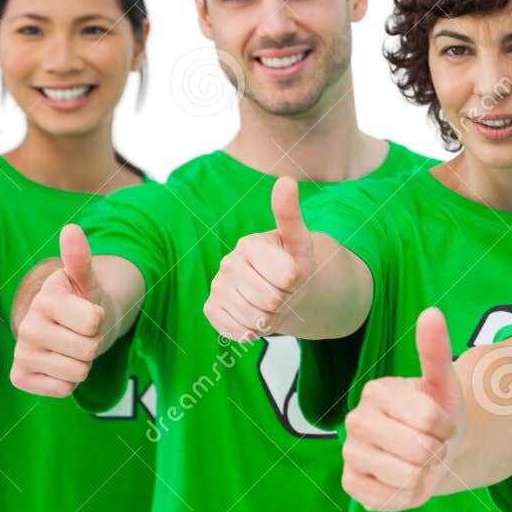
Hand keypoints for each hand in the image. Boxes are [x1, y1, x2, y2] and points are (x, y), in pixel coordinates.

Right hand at [10, 224, 106, 397]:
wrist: (70, 328)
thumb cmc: (84, 302)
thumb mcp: (87, 280)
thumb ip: (80, 259)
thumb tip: (71, 229)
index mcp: (45, 300)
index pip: (95, 321)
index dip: (100, 319)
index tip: (89, 313)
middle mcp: (27, 326)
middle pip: (89, 349)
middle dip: (94, 342)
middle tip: (83, 332)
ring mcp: (21, 353)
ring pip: (78, 372)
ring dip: (83, 363)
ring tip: (72, 346)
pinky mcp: (19, 377)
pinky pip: (64, 390)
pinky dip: (69, 381)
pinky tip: (60, 363)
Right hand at [204, 176, 315, 339]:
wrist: (282, 289)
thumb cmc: (293, 263)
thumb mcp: (300, 242)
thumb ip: (290, 215)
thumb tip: (286, 180)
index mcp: (250, 244)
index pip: (287, 277)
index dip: (296, 282)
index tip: (291, 275)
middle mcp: (228, 263)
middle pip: (270, 300)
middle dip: (284, 301)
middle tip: (282, 292)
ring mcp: (217, 286)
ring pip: (253, 318)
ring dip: (270, 318)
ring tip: (270, 304)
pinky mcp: (211, 308)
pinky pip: (236, 330)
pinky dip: (251, 330)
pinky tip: (254, 316)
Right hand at [341, 307, 464, 511]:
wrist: (432, 450)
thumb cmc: (438, 414)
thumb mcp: (443, 382)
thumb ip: (435, 350)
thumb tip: (432, 312)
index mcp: (376, 392)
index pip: (428, 418)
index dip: (445, 427)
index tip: (441, 423)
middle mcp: (355, 420)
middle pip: (418, 450)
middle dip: (437, 452)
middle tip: (432, 446)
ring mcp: (350, 454)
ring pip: (407, 477)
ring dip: (426, 475)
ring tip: (421, 463)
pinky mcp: (351, 484)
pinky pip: (391, 499)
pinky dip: (410, 495)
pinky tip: (407, 481)